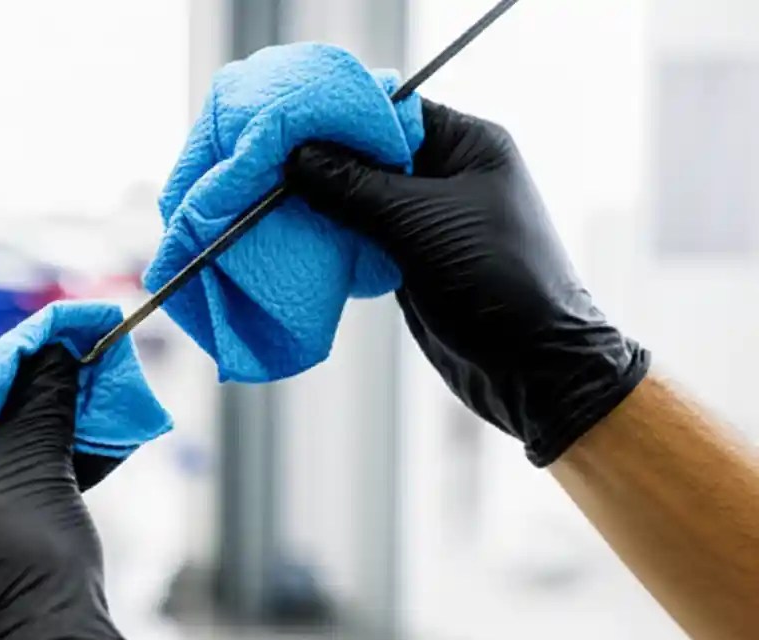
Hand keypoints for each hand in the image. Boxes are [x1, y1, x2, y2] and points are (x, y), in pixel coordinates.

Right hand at [286, 99, 649, 465]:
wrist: (531, 368)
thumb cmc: (495, 280)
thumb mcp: (416, 224)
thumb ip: (352, 187)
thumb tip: (296, 157)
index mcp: (468, 144)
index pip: (392, 110)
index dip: (341, 116)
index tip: (287, 126)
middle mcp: (449, 173)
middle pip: (371, 153)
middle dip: (324, 163)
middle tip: (269, 168)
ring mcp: (429, 218)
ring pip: (361, 197)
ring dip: (324, 203)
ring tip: (273, 203)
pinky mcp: (411, 257)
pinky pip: (363, 235)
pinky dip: (335, 238)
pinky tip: (300, 238)